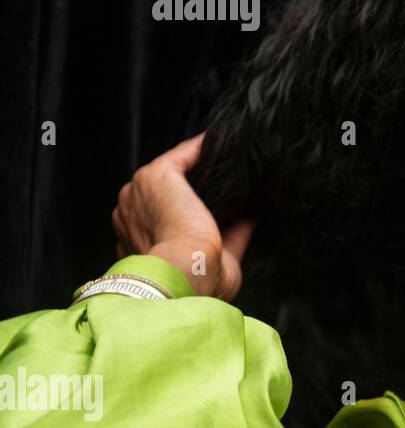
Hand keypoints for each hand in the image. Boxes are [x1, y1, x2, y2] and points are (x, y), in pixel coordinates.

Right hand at [112, 133, 256, 300]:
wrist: (187, 274)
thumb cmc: (198, 281)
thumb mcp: (219, 259)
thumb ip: (233, 235)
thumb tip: (252, 218)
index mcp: (136, 236)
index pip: (162, 211)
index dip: (190, 203)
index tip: (217, 198)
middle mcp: (129, 213)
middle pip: (165, 188)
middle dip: (196, 181)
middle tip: (231, 177)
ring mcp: (138, 193)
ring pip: (173, 168)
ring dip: (201, 162)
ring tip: (232, 159)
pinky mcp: (154, 176)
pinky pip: (181, 154)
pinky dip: (203, 147)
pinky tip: (225, 145)